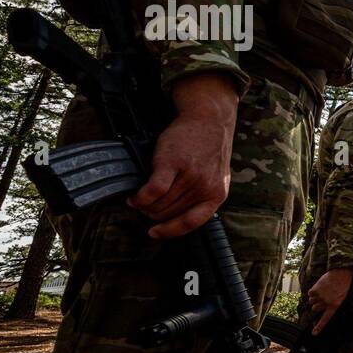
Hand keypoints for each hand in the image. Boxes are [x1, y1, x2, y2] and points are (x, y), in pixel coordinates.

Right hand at [129, 72, 238, 237]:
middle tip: (143, 206)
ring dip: (143, 205)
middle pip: (169, 213)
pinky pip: (153, 190)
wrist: (208, 120)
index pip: (191, 223)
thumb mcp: (214, 177)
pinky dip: (141, 197)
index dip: (169, 231)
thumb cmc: (207, 149)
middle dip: (152, 213)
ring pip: (159, 204)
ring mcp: (190, 176)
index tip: (153, 232)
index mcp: (216, 195)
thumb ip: (200, 195)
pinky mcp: (172, 163)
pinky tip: (136, 196)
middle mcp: (204, 188)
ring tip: (137, 200)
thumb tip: (173, 215)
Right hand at [308, 267, 352, 333]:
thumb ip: (330, 303)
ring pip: (311, 301)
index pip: (326, 319)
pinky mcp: (316, 290)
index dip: (319, 327)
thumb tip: (318, 307)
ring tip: (322, 290)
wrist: (341, 274)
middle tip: (322, 297)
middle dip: (316, 304)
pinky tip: (320, 286)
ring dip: (314, 297)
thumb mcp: (340, 297)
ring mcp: (321, 297)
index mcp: (335, 306)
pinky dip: (312, 290)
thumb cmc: (342, 285)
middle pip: (315, 308)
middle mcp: (327, 303)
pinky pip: (309, 293)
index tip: (313, 333)